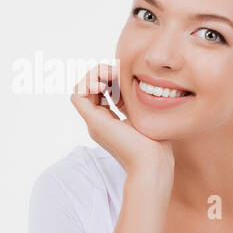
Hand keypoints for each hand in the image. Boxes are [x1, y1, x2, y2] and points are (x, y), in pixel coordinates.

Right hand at [69, 64, 173, 179]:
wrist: (153, 161)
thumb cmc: (155, 142)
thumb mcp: (143, 113)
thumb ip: (133, 100)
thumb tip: (132, 80)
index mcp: (109, 120)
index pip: (101, 91)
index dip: (110, 77)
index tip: (125, 75)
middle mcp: (98, 121)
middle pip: (90, 88)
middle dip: (102, 72)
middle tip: (118, 70)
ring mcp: (94, 122)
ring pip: (81, 89)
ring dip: (94, 74)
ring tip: (111, 73)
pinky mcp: (94, 122)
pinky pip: (77, 95)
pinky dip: (87, 84)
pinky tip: (104, 84)